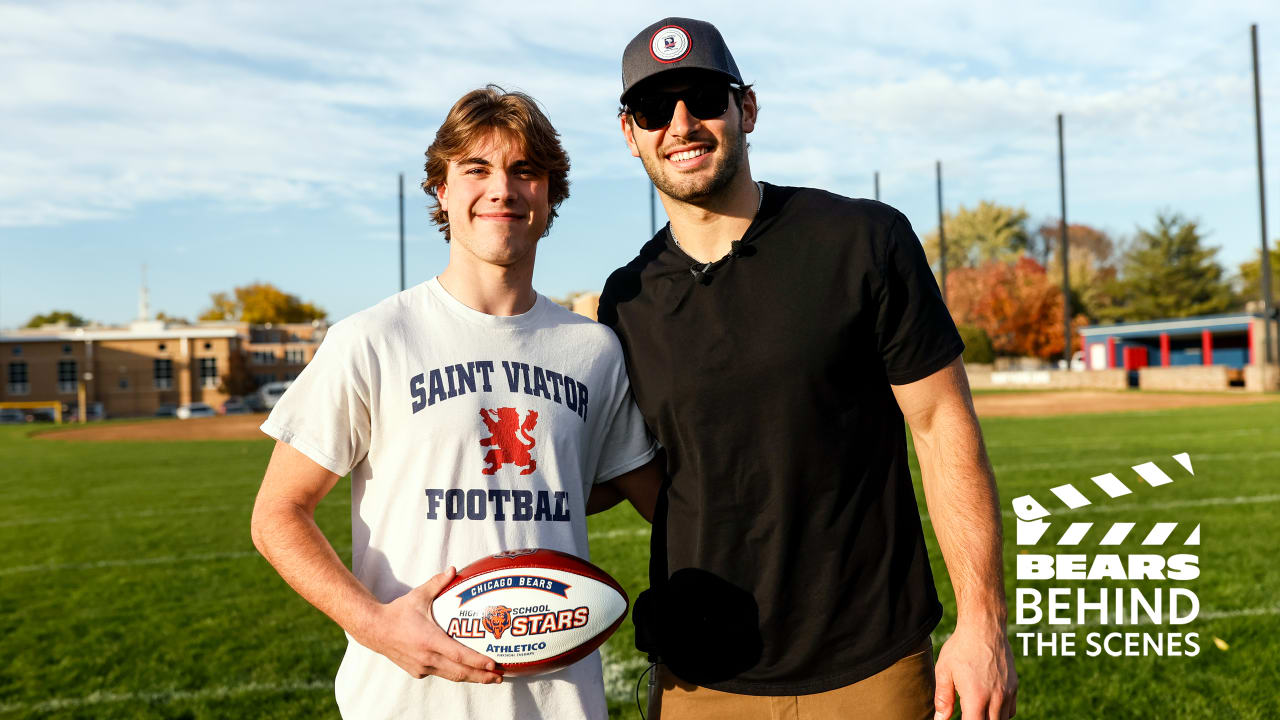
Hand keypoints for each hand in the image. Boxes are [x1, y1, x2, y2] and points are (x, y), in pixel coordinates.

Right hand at [358, 567, 502, 682]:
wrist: (374, 630)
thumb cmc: (398, 612)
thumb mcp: (418, 595)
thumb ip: (438, 582)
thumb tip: (454, 569)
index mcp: (430, 640)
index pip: (459, 655)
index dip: (477, 662)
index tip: (493, 665)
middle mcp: (427, 657)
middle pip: (460, 672)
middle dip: (482, 676)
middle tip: (500, 676)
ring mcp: (421, 667)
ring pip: (451, 676)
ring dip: (471, 678)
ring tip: (489, 678)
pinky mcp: (417, 671)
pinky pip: (440, 673)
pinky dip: (454, 673)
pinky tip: (466, 671)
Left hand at [933, 621, 1016, 718]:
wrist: (984, 626)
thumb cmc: (961, 647)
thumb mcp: (944, 671)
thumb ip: (943, 698)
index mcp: (976, 696)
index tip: (960, 718)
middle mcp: (996, 697)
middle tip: (967, 711)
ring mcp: (1007, 692)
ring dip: (989, 719)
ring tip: (976, 709)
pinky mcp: (1014, 686)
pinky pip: (1010, 710)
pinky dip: (1000, 713)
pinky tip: (988, 705)